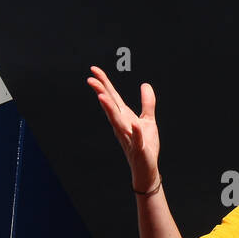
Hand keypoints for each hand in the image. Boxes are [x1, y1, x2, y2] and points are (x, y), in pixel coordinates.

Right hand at [86, 66, 159, 187]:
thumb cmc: (146, 145)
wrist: (147, 168)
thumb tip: (145, 84)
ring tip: (102, 97)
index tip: (94, 69)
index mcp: (124, 117)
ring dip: (110, 109)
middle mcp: (122, 125)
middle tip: (90, 79)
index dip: (104, 83)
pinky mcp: (139, 148)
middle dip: (101, 92)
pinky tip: (134, 123)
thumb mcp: (148, 120)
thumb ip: (147, 103)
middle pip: (110, 106)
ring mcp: (129, 137)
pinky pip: (136, 139)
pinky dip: (135, 131)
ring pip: (117, 121)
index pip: (112, 97)